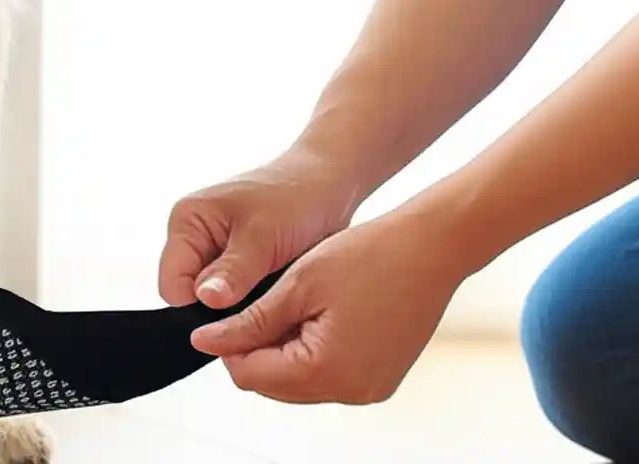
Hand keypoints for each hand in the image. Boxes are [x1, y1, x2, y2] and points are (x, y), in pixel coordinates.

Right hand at [159, 147, 361, 308]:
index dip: (198, 306)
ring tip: (273, 291)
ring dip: (241, 304)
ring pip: (215, 299)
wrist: (330, 182)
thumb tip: (204, 300)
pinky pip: (235, 295)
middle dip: (222, 306)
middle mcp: (195, 236)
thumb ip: (232, 271)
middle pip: (191, 295)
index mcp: (187, 221)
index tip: (235, 311)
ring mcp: (216, 250)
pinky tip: (277, 289)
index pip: (172, 285)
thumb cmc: (297, 196)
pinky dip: (254, 300)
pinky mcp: (237, 262)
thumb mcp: (264, 236)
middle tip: (261, 301)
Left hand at [190, 208, 464, 403]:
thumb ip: (249, 321)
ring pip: (301, 383)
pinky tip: (320, 315)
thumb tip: (206, 343)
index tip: (224, 315)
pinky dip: (315, 353)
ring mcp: (370, 389)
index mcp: (324, 370)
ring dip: (285, 352)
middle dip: (258, 350)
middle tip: (261, 305)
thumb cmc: (368, 255)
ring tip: (294, 305)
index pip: (250, 375)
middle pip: (275, 385)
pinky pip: (331, 377)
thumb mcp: (297, 285)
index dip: (229, 345)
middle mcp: (350, 391)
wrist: (432, 247)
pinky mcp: (381, 380)